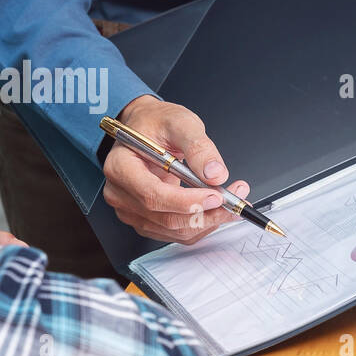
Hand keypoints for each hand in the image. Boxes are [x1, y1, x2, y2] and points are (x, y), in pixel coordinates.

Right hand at [102, 95, 249, 243]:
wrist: (146, 129)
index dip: (187, 201)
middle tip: (235, 198)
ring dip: (209, 220)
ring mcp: (132, 210)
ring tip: (232, 200)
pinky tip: (217, 209)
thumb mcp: (180, 122)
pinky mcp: (147, 220)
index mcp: (120, 167)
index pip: (153, 195)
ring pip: (176, 230)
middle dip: (207, 212)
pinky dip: (202, 224)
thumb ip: (198, 147)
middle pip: (167, 218)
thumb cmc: (155, 124)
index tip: (216, 195)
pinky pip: (178, 232)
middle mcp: (121, 193)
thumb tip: (215, 174)